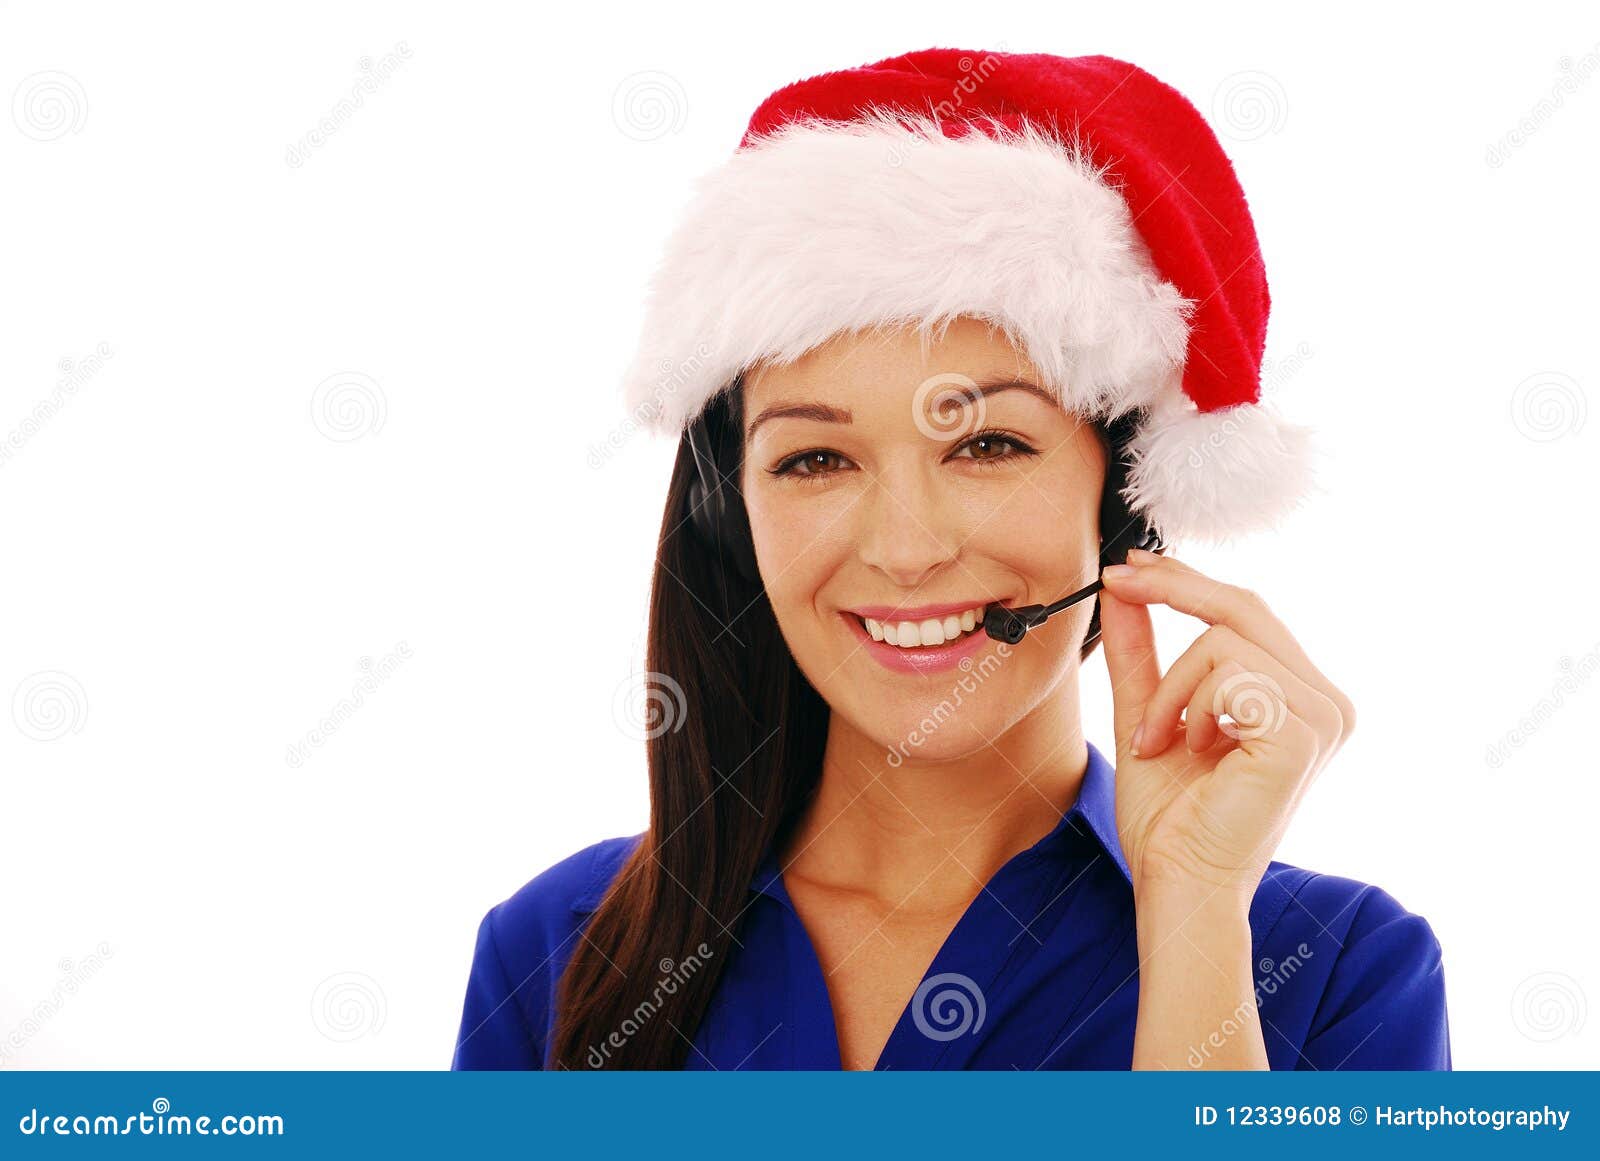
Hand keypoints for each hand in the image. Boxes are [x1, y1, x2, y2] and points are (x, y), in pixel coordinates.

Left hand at [1098, 549, 1354, 901]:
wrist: (1178, 880)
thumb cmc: (1170, 815)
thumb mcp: (1147, 712)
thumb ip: (1141, 653)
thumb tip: (1123, 589)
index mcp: (1299, 697)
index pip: (1248, 613)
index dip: (1189, 579)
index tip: (1131, 565)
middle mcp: (1325, 702)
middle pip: (1245, 607)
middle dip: (1172, 588)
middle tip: (1116, 581)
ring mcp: (1323, 717)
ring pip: (1224, 642)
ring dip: (1170, 689)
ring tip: (1160, 740)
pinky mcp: (1304, 734)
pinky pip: (1229, 675)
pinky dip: (1187, 708)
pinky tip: (1191, 752)